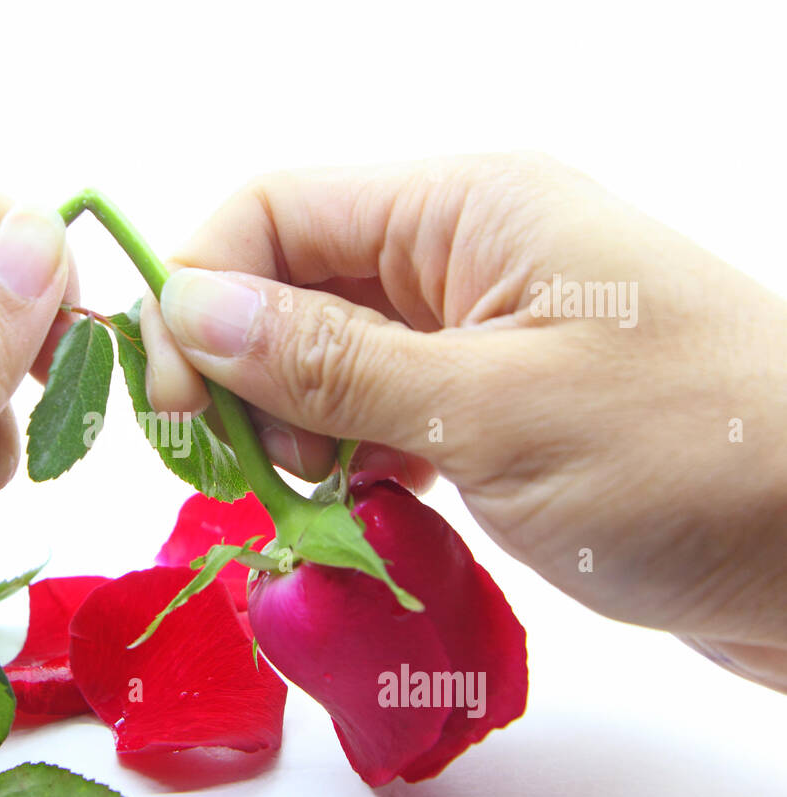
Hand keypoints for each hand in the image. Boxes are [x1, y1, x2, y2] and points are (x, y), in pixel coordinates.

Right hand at [143, 154, 786, 690]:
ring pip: (327, 363)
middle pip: (289, 288)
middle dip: (242, 379)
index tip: (174, 407)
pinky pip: (381, 419)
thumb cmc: (693, 458)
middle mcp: (465, 254)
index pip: (271, 213)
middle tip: (242, 478)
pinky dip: (350, 469)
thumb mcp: (489, 410)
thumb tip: (190, 308)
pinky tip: (360, 518)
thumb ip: (330, 362)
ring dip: (294, 436)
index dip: (198, 298)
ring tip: (312, 509)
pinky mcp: (497, 408)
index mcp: (465, 208)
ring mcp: (482, 334)